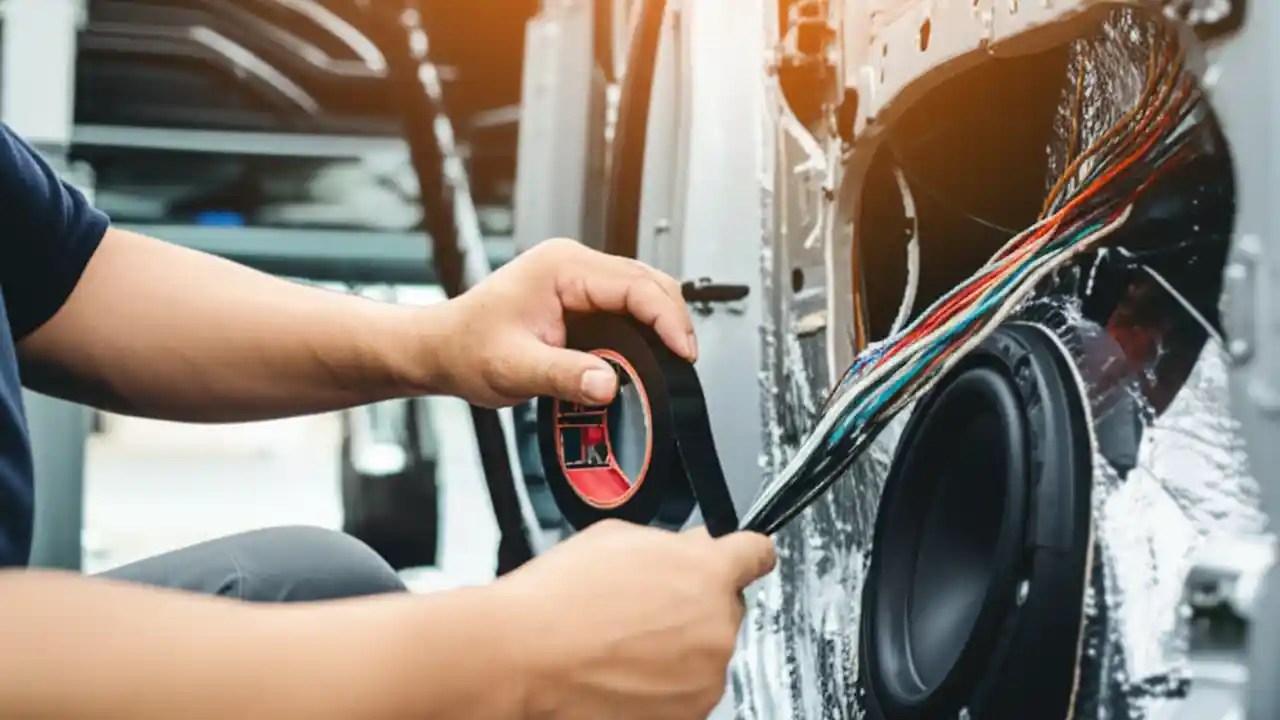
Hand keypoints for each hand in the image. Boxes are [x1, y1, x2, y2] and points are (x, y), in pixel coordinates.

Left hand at [435, 238, 694, 407]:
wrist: (441, 349)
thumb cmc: (466, 348)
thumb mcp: (515, 368)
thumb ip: (563, 376)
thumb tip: (608, 385)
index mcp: (562, 267)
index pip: (635, 284)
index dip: (667, 318)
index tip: (683, 352)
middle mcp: (573, 265)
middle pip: (648, 282)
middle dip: (673, 320)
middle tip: (684, 361)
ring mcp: (578, 278)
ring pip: (642, 292)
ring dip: (660, 324)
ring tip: (671, 361)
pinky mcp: (579, 297)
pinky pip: (626, 306)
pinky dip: (643, 329)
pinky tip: (646, 355)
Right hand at [493, 521, 776, 719]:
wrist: (523, 656)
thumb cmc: (559, 600)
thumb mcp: (615, 538)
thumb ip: (670, 543)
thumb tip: (691, 546)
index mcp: (707, 573)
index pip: (756, 555)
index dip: (743, 556)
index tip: (741, 561)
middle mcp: (717, 626)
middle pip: (724, 607)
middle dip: (693, 604)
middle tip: (643, 607)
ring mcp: (705, 677)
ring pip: (704, 653)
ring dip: (677, 648)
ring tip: (620, 641)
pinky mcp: (686, 715)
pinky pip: (686, 690)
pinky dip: (662, 684)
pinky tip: (621, 669)